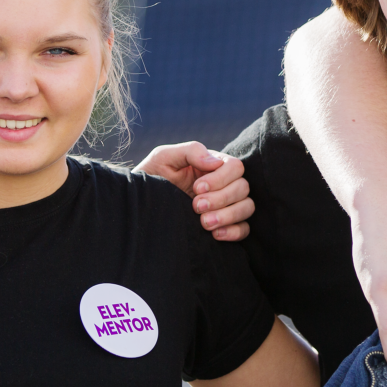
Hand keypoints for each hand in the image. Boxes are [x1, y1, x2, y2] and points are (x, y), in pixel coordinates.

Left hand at [134, 142, 253, 240]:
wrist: (139, 204)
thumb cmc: (152, 176)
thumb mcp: (164, 158)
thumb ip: (190, 151)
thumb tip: (215, 162)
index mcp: (212, 165)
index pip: (236, 167)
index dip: (220, 178)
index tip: (197, 188)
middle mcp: (223, 184)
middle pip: (243, 188)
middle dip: (221, 198)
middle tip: (195, 206)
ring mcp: (225, 205)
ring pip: (247, 207)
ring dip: (228, 215)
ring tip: (204, 223)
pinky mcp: (224, 225)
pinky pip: (244, 229)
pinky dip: (234, 232)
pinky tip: (214, 234)